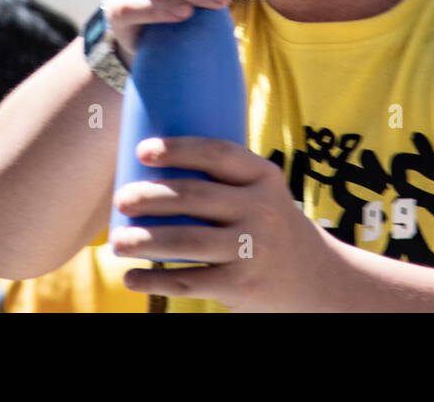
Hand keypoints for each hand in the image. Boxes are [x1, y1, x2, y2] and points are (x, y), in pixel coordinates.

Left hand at [110, 137, 353, 311]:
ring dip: (143, 241)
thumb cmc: (271, 224)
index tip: (142, 151)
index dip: (178, 149)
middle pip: (194, 197)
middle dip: (149, 196)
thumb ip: (224, 181)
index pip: (217, 154)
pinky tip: (131, 277)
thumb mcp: (263, 193)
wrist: (318, 276)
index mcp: (265, 176)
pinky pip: (189, 280)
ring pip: (186, 241)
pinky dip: (155, 280)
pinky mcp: (242, 284)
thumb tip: (149, 168)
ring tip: (116, 243)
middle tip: (120, 198)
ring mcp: (252, 248)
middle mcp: (261, 209)